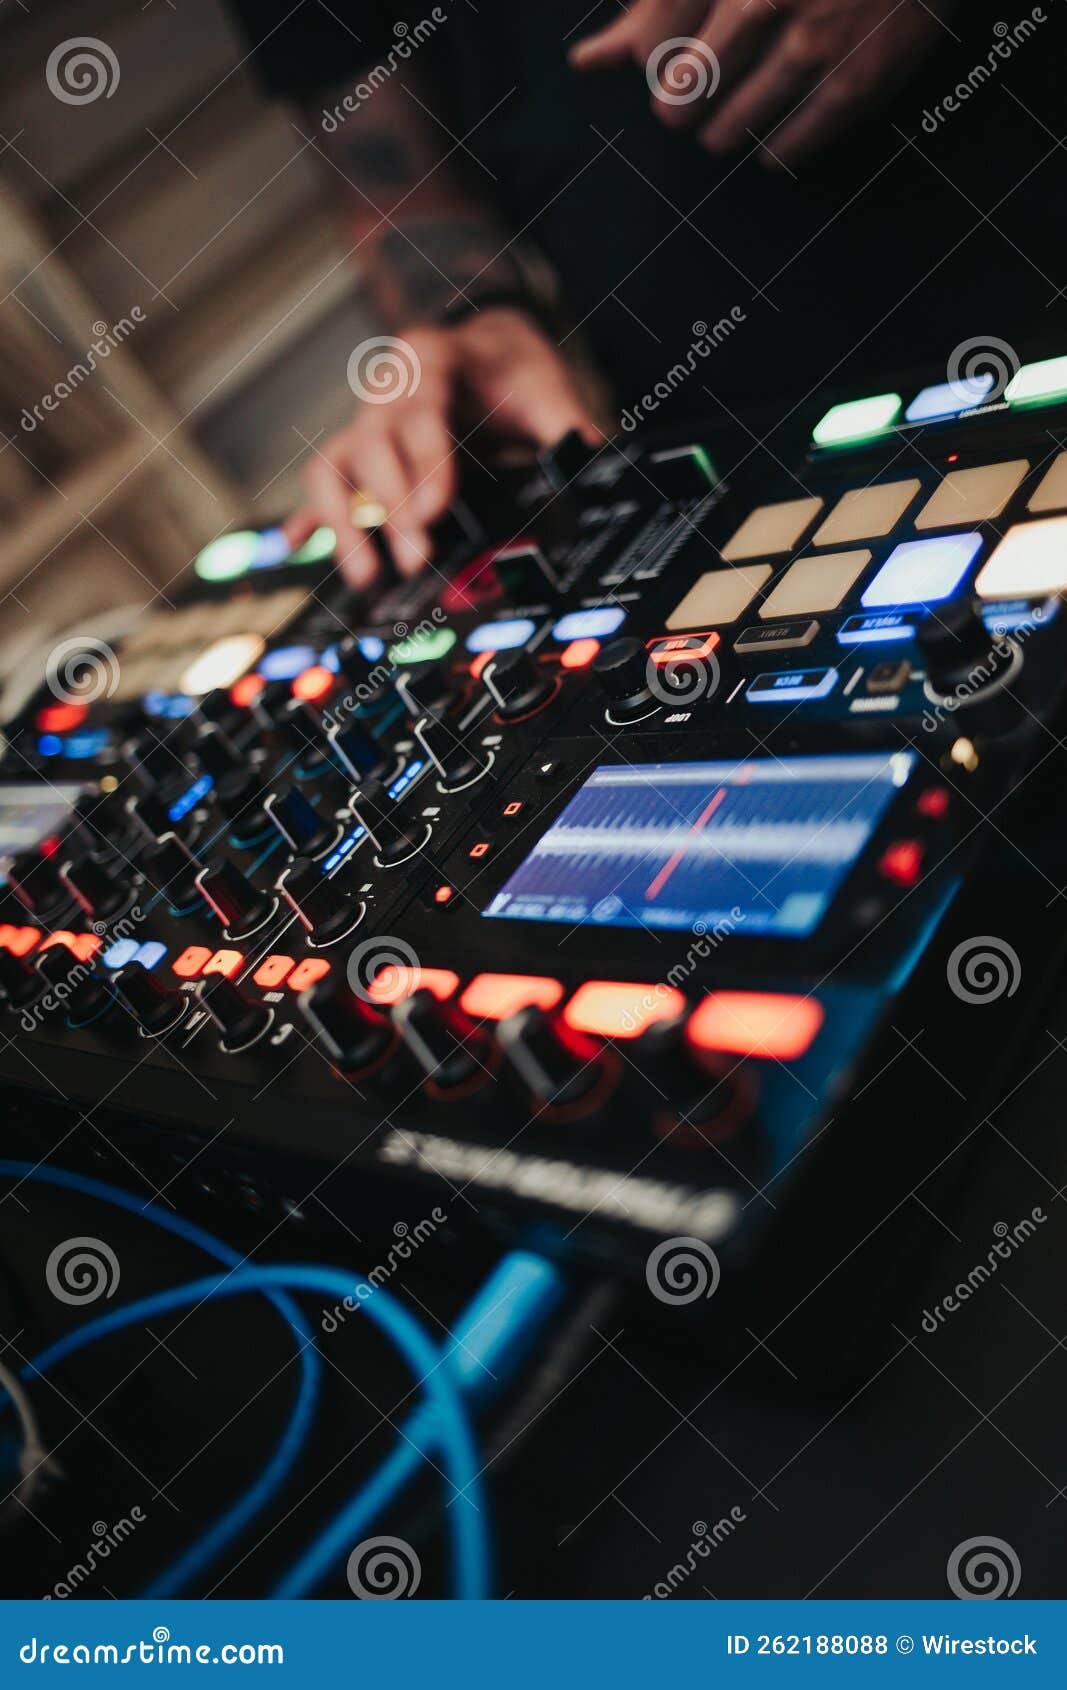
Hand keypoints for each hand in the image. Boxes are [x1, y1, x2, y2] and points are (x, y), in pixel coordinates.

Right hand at [284, 308, 603, 585]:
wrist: (484, 340)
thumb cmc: (510, 365)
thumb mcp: (547, 384)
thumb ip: (567, 427)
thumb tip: (597, 466)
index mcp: (432, 358)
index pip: (422, 411)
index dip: (424, 462)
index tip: (436, 512)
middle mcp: (388, 388)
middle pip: (373, 445)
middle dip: (392, 506)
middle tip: (415, 558)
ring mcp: (365, 419)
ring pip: (335, 466)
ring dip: (342, 522)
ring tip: (364, 573)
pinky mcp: (357, 449)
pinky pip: (327, 482)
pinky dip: (312, 515)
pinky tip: (297, 547)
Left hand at [570, 0, 953, 166]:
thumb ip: (655, 7)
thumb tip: (584, 62)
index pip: (659, 53)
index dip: (659, 75)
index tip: (670, 77)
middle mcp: (768, 2)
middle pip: (687, 93)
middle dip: (681, 110)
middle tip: (691, 108)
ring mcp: (814, 44)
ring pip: (733, 126)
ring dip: (724, 133)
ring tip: (726, 126)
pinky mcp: (855, 83)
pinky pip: (792, 144)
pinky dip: (775, 152)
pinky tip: (771, 147)